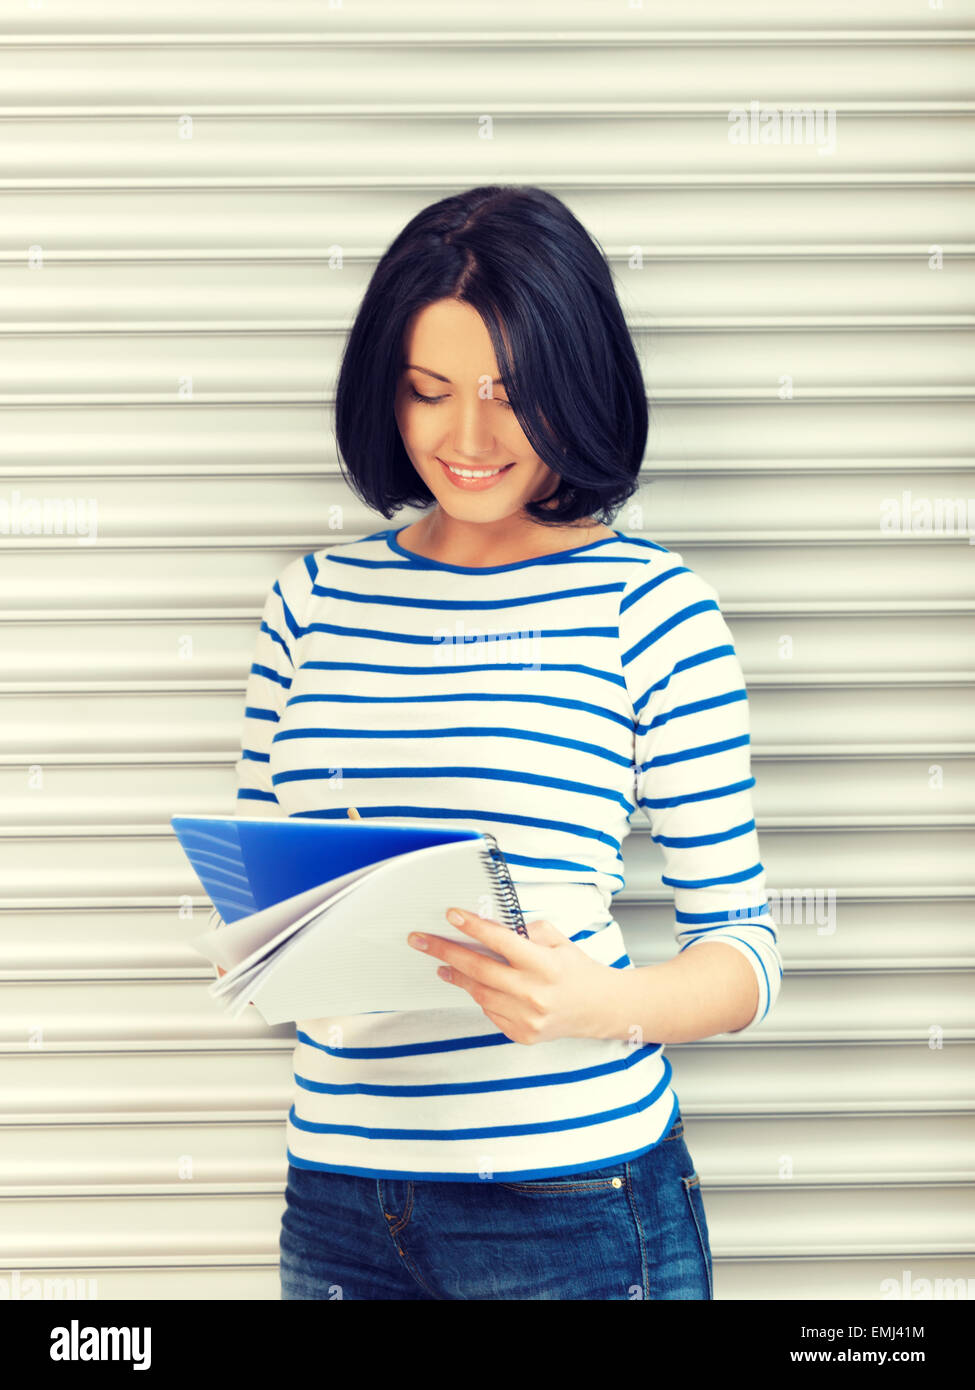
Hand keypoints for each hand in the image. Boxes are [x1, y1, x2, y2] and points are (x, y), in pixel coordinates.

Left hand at [407, 906, 611, 1044]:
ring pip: (479, 993)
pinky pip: (490, 1012)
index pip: (501, 941)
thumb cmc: (576, 970)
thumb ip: (527, 931)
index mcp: (545, 965)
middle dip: (445, 952)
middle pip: (479, 969)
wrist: (598, 1008)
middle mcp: (534, 993)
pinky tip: (477, 985)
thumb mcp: (558, 941)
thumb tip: (493, 926)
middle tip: (420, 940)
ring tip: (441, 965)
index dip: (473, 927)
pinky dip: (481, 996)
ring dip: (456, 976)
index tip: (451, 915)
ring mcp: (527, 1018)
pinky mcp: (522, 1034)